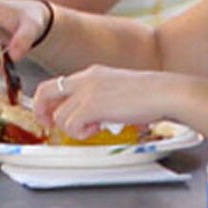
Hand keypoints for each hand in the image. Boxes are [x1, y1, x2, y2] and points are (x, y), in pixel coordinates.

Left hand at [31, 66, 178, 139]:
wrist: (166, 93)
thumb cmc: (154, 95)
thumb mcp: (121, 91)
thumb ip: (103, 99)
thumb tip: (96, 118)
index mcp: (94, 74)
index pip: (60, 84)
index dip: (52, 101)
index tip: (54, 114)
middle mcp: (86, 79)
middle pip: (45, 91)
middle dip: (42, 110)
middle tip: (49, 125)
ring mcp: (87, 91)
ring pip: (60, 116)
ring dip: (73, 128)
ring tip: (94, 129)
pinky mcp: (91, 105)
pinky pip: (71, 125)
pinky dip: (81, 133)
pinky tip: (98, 130)